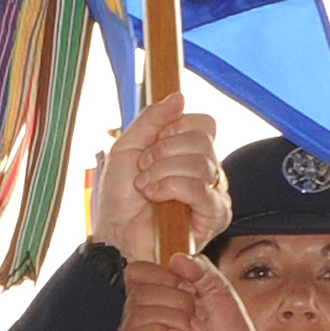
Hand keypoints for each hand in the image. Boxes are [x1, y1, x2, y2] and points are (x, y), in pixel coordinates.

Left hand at [93, 95, 230, 261]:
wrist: (115, 234)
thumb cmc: (120, 199)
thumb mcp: (127, 147)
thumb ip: (152, 120)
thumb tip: (179, 97)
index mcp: (190, 152)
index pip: (204, 124)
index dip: (175, 129)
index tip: (151, 146)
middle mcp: (207, 171)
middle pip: (203, 141)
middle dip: (163, 153)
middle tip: (143, 171)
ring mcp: (214, 194)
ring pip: (201, 164)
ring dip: (162, 173)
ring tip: (146, 188)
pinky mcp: (214, 217)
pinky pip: (202, 190)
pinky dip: (172, 188)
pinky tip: (156, 198)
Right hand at [116, 255, 271, 330]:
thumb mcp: (224, 299)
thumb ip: (204, 274)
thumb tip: (177, 258)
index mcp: (156, 298)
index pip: (138, 271)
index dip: (165, 273)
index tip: (193, 289)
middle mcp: (139, 317)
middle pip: (138, 287)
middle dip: (178, 297)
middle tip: (200, 318)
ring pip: (138, 311)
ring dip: (176, 317)